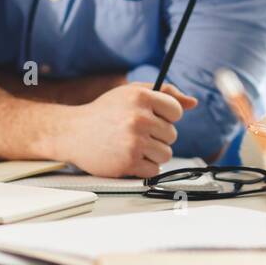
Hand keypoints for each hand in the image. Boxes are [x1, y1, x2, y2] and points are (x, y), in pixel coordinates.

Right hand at [62, 83, 197, 177]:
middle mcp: (138, 117)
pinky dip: (144, 168)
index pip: (176, 111)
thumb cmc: (104, 112)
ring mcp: (134, 141)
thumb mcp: (131, 94)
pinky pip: (154, 170)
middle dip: (157, 136)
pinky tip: (128, 157)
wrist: (73, 132)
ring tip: (132, 145)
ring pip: (166, 154)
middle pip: (172, 134)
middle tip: (135, 133)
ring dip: (152, 154)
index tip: (152, 119)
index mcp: (141, 96)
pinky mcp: (129, 162)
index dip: (166, 117)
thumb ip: (164, 94)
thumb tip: (192, 103)